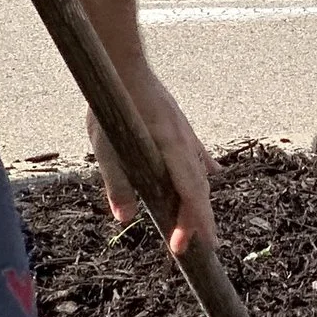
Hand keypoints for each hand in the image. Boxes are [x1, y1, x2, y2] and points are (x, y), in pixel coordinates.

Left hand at [89, 62, 220, 255]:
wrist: (123, 67)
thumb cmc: (112, 104)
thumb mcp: (105, 147)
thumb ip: (117, 183)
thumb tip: (125, 218)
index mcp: (171, 150)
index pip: (188, 195)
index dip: (190, 223)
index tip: (183, 248)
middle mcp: (185, 145)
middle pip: (200, 190)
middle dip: (202, 221)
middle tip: (206, 249)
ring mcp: (186, 136)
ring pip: (201, 175)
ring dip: (202, 202)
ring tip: (205, 224)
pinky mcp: (180, 128)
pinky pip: (198, 156)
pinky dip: (203, 173)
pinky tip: (211, 177)